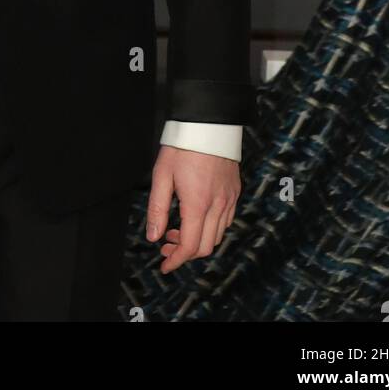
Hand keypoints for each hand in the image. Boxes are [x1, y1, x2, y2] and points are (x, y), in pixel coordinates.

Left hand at [145, 145, 240, 273]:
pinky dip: (210, 228)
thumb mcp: (162, 175)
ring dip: (197, 241)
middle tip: (165, 246)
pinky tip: (195, 218)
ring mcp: (229, 199)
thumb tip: (154, 237)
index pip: (189, 246)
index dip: (175, 261)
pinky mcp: (234, 192)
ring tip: (176, 230)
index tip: (164, 266)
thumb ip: (157, 209)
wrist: (209, 123)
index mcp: (198, 204)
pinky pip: (226, 221)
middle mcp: (218, 206)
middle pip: (205, 247)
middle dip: (184, 253)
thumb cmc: (183, 146)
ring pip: (217, 236)